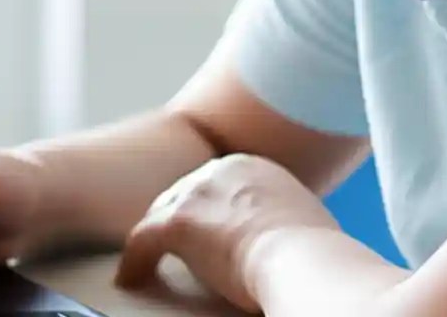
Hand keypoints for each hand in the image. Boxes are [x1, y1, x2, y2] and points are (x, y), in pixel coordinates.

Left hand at [115, 153, 338, 312]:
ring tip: (147, 261)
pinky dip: (135, 261)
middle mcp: (222, 169)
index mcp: (253, 167)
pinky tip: (131, 278)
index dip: (205, 210)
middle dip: (177, 219)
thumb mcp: (299, 220)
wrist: (304, 259)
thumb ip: (278, 217)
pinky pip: (144, 240)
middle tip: (172, 248)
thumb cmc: (315, 254)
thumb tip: (279, 239)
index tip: (204, 231)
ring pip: (161, 214)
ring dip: (154, 239)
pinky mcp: (179, 221)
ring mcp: (198, 192)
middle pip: (183, 194)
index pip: (215, 185)